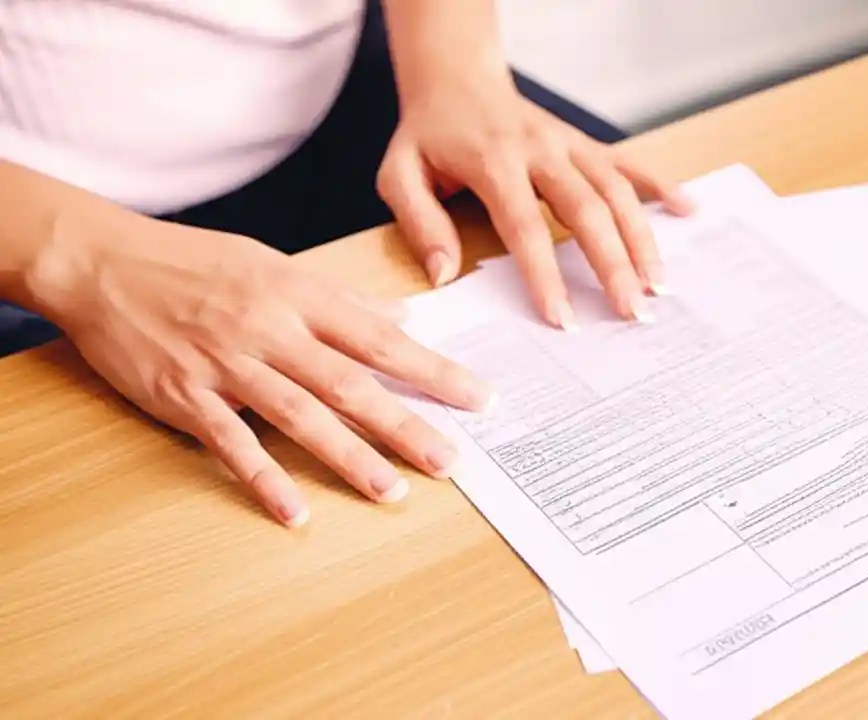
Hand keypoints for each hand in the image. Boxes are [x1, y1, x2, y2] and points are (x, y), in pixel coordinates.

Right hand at [35, 215, 492, 526]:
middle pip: (350, 383)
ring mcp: (227, 365)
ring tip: (393, 490)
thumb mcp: (275, 263)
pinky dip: (263, 478)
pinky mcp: (185, 396)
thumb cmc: (194, 260)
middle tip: (451, 461)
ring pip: (299, 416)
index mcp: (298, 295)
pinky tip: (296, 510)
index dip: (432, 369)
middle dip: (404, 425)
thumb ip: (340, 296)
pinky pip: (231, 443)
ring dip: (350, 456)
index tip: (476, 397)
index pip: (381, 337)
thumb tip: (403, 315)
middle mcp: (270, 330)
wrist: (101, 261)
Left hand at [377, 67, 692, 328]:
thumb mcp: (400, 173)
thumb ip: (419, 222)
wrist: (456, 77)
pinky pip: (629, 164)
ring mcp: (569, 144)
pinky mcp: (585, 143)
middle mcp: (541, 150)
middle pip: (587, 210)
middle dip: (613, 264)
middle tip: (632, 311)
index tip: (564, 319)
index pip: (525, 226)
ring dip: (642, 239)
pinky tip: (687, 211)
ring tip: (658, 285)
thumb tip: (445, 275)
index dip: (545, 275)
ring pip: (617, 191)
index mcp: (493, 162)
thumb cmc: (429, 134)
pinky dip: (660, 185)